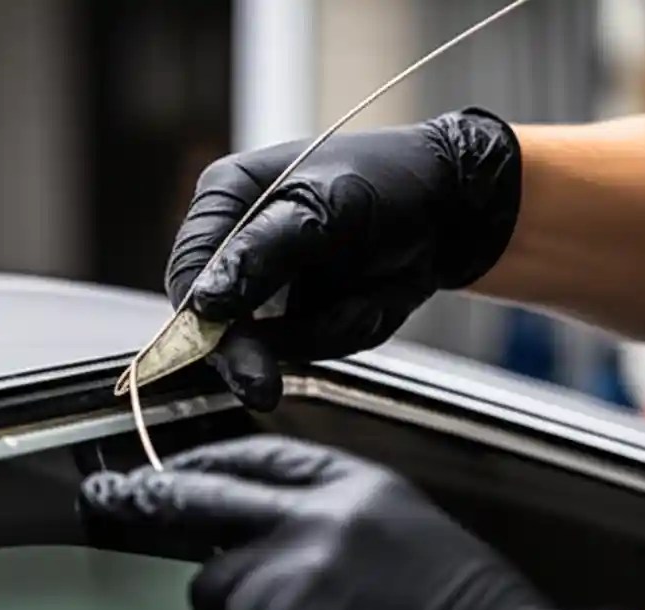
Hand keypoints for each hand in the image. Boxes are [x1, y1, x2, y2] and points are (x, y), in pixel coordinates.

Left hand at [80, 436, 606, 609]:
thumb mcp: (400, 529)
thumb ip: (323, 514)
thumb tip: (252, 523)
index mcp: (354, 484)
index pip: (252, 456)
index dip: (200, 461)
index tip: (165, 466)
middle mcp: (315, 517)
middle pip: (200, 495)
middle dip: (148, 496)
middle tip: (112, 496)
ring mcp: (291, 571)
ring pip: (212, 583)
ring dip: (234, 609)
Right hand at [169, 109, 521, 409]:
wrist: (455, 209)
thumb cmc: (391, 184)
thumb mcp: (327, 210)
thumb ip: (262, 253)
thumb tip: (205, 301)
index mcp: (227, 197)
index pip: (188, 270)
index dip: (197, 319)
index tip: (224, 350)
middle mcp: (237, 242)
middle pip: (213, 320)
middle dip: (254, 350)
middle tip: (263, 389)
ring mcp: (270, 284)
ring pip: (265, 345)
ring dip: (320, 332)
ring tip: (365, 294)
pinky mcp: (300, 314)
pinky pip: (307, 349)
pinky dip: (344, 332)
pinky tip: (371, 298)